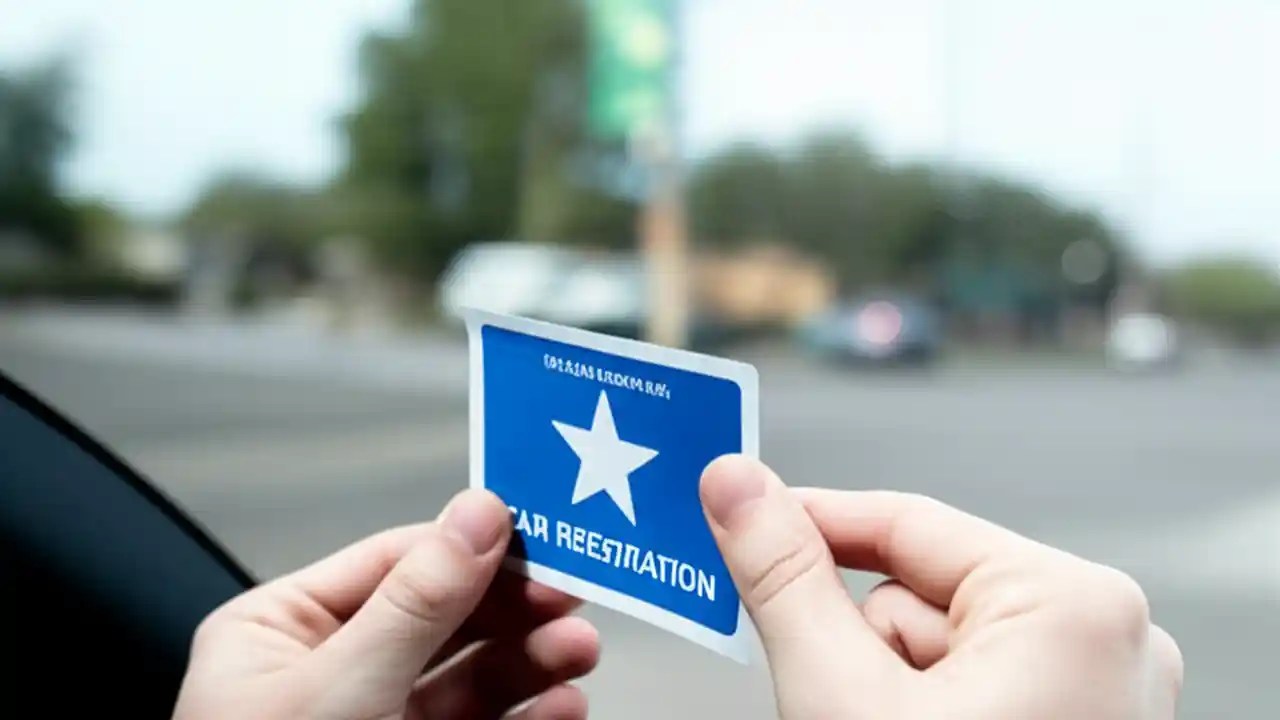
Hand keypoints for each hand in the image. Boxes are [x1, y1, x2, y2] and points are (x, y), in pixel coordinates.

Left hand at [173, 489, 599, 719]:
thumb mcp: (341, 688)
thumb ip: (416, 602)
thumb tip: (478, 513)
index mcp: (279, 632)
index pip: (393, 562)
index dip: (470, 547)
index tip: (540, 539)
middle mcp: (327, 672)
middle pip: (442, 617)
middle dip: (513, 610)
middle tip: (573, 602)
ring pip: (469, 675)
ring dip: (531, 661)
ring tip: (578, 653)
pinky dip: (525, 715)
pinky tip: (561, 707)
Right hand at [700, 456, 1182, 719]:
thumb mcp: (841, 698)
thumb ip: (782, 579)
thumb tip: (737, 488)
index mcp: (1071, 607)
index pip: (904, 523)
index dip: (808, 520)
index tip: (739, 516)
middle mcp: (1107, 642)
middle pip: (919, 596)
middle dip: (856, 648)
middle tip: (831, 706)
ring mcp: (1101, 695)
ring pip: (940, 649)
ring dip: (887, 692)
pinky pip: (976, 689)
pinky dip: (924, 716)